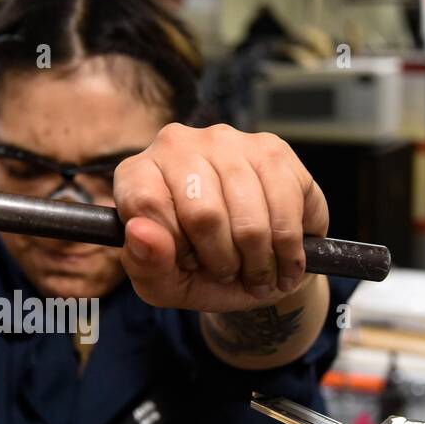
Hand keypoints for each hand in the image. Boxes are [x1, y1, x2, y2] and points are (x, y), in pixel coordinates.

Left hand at [115, 123, 328, 313]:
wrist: (256, 267)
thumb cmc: (199, 272)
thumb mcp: (162, 283)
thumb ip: (144, 264)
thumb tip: (139, 231)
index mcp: (137, 174)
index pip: (145, 203)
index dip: (171, 246)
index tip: (186, 262)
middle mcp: (177, 144)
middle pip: (202, 213)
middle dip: (221, 260)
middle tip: (229, 273)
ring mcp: (226, 140)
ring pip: (246, 217)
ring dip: (257, 260)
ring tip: (256, 272)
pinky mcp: (272, 148)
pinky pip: (283, 209)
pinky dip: (287, 248)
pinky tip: (284, 259)